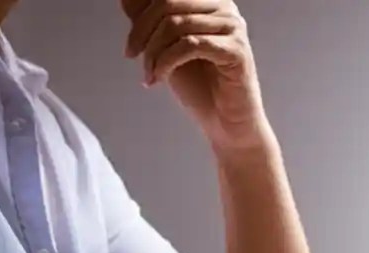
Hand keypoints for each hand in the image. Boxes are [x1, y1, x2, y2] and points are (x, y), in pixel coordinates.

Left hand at [121, 0, 269, 150]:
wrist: (225, 123)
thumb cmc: (201, 86)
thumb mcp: (164, 46)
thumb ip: (149, 19)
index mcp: (209, 2)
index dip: (141, 13)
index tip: (132, 42)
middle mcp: (224, 8)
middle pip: (167, 3)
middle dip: (141, 30)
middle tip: (131, 54)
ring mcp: (233, 28)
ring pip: (176, 24)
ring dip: (153, 52)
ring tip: (150, 73)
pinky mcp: (237, 51)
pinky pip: (190, 45)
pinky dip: (167, 62)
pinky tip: (160, 78)